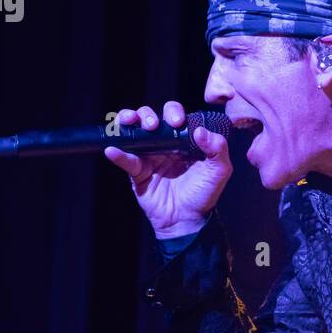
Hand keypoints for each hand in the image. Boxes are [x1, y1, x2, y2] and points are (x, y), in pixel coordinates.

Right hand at [103, 100, 231, 238]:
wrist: (187, 219)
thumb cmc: (204, 194)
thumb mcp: (219, 171)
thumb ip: (218, 149)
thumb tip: (201, 130)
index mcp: (184, 140)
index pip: (175, 116)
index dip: (174, 113)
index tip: (178, 123)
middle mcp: (165, 145)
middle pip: (150, 118)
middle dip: (148, 114)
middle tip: (154, 125)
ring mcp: (149, 157)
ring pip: (134, 132)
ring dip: (129, 122)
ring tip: (130, 122)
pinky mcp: (137, 172)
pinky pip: (126, 161)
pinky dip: (118, 154)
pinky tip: (113, 149)